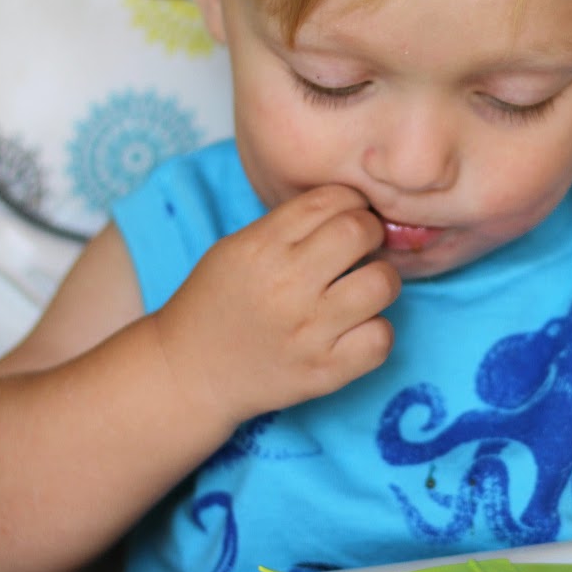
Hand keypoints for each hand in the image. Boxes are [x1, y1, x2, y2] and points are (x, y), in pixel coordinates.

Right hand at [152, 185, 399, 428]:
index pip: (330, 199)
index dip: (352, 201)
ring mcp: (308, 331)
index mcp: (261, 247)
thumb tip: (351, 207)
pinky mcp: (324, 371)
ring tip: (363, 289)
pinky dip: (376, 331)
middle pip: (360, 232)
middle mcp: (287, 285)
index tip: (350, 215)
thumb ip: (288, 226)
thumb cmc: (218, 303)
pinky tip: (357, 329)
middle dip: (371, 232)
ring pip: (382, 284)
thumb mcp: (237, 249)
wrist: (189, 373)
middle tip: (364, 248)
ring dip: (381, 281)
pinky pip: (381, 339)